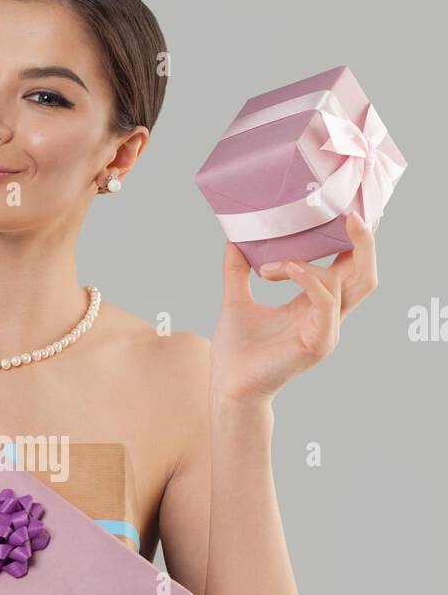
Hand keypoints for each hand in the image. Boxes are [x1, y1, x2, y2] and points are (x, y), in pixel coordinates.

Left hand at [210, 211, 378, 403]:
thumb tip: (232, 238)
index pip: (349, 266)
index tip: (343, 208)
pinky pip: (324, 300)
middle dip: (365, 240)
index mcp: (314, 304)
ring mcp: (328, 330)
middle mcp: (327, 316)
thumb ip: (237, 270)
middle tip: (350, 210)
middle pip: (366, 272)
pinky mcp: (319, 343)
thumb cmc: (236, 352)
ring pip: (353, 281)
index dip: (355, 238)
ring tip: (291, 243)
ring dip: (318, 257)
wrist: (229, 387)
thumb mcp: (236, 300)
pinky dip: (306, 277)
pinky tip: (276, 268)